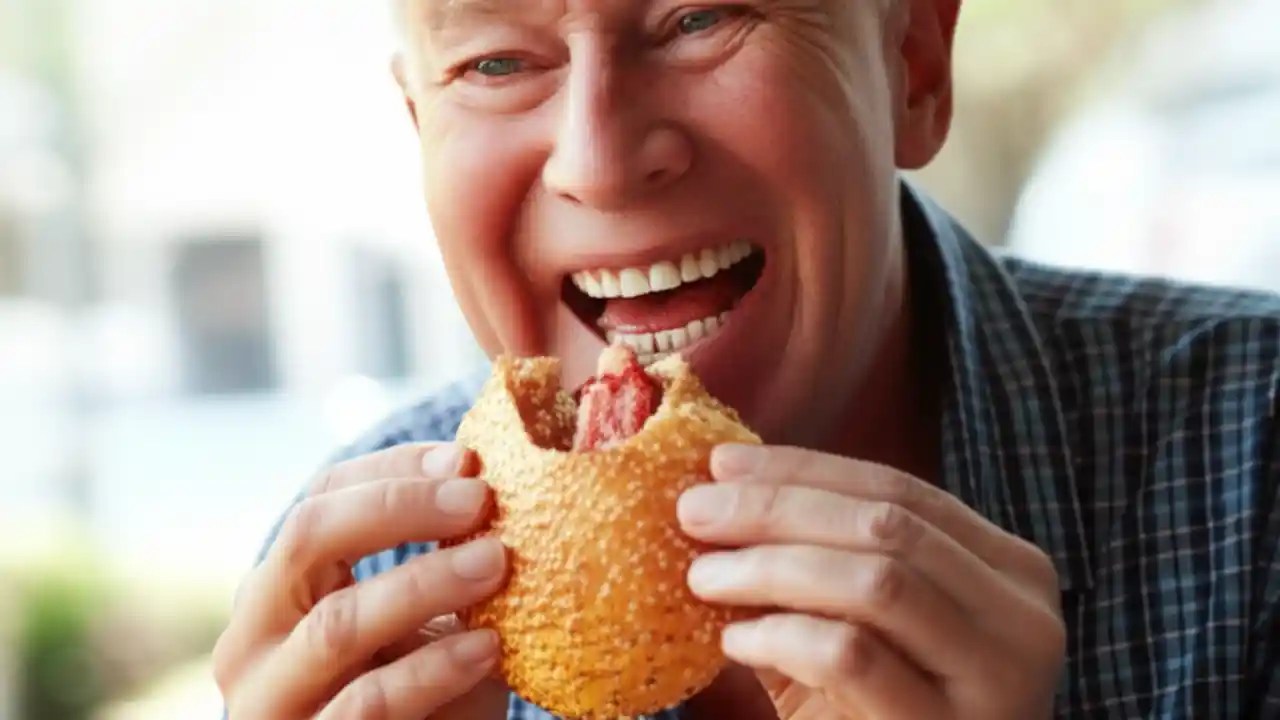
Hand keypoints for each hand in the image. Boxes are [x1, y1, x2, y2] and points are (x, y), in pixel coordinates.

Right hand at [213, 443, 510, 719]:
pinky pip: (369, 701)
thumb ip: (438, 562)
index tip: (467, 460)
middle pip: (309, 538)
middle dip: (399, 507)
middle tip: (479, 498)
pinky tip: (487, 646)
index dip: (394, 469)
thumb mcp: (418, 624)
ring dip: (426, 583)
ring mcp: (273, 702)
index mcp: (277, 590)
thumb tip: (495, 482)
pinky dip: (432, 668)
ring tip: (496, 563)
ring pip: (338, 624)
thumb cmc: (420, 697)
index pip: (321, 499)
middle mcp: (254, 640)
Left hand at [677, 445, 1065, 719]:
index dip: (803, 469)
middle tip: (693, 512)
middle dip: (778, 509)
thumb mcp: (858, 622)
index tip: (720, 463)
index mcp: (1008, 570)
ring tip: (704, 576)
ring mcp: (997, 681)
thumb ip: (818, 557)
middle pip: (888, 525)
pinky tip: (736, 641)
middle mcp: (1022, 618)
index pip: (900, 490)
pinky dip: (783, 635)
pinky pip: (852, 656)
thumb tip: (721, 485)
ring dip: (773, 567)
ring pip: (877, 582)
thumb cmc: (874, 712)